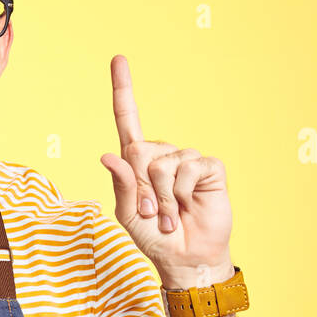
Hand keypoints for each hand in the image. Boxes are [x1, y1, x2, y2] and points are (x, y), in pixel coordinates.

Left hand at [100, 55, 234, 289]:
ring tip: (170, 216)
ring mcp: (186, 159)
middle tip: (153, 213)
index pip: (128, 120)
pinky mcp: (208, 168)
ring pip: (163, 164)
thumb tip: (108, 154)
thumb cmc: (155, 237)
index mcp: (138, 163)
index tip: (118, 59)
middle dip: (142, 188)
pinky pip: (188, 169)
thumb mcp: (128, 214)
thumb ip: (121, 185)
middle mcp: (162, 155)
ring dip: (163, 199)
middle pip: (140, 151)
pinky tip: (188, 208)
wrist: (186, 258)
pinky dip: (181, 195)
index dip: (123, 90)